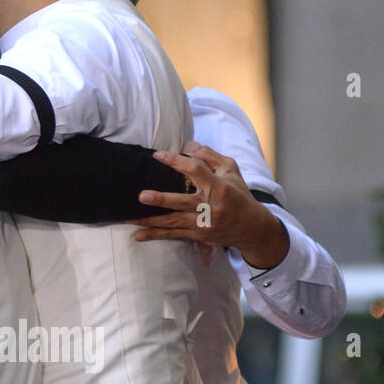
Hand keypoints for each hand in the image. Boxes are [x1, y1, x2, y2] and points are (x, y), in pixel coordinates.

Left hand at [128, 141, 289, 269]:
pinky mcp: (199, 236)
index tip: (157, 156)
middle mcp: (211, 207)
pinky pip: (174, 235)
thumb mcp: (231, 170)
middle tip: (142, 196)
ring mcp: (204, 224)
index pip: (196, 171)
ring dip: (151, 220)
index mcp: (219, 187)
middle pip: (183, 202)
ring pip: (174, 221)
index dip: (176, 161)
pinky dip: (156, 235)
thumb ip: (210, 156)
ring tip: (130, 218)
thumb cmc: (238, 195)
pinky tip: (138, 236)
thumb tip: (188, 147)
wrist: (253, 228)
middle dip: (162, 199)